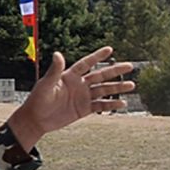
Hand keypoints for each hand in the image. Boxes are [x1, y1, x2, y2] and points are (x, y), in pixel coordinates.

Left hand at [6, 47, 134, 148]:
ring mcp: (83, 97)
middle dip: (115, 71)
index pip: (86, 64)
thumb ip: (54, 70)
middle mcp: (79, 84)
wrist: (37, 119)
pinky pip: (101, 106)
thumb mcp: (46, 85)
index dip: (97, 56)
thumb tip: (58, 54)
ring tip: (132, 85)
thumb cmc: (38, 100)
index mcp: (70, 75)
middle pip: (100, 76)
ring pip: (104, 90)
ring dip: (118, 88)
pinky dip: (111, 105)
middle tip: (130, 66)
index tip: (110, 49)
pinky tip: (123, 103)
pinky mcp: (85, 109)